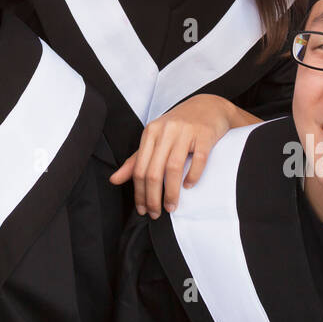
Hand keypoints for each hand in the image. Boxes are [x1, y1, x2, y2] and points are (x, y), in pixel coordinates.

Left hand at [109, 94, 238, 217]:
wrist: (208, 107)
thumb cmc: (179, 126)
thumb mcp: (155, 139)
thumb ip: (135, 160)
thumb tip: (114, 180)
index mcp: (151, 132)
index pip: (139, 168)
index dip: (139, 192)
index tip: (142, 209)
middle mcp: (165, 131)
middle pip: (153, 170)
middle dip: (152, 197)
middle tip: (155, 214)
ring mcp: (185, 132)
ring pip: (173, 167)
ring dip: (171, 192)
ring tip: (171, 207)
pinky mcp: (204, 135)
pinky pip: (197, 159)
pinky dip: (192, 175)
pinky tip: (189, 186)